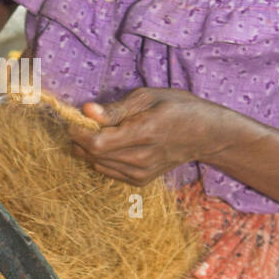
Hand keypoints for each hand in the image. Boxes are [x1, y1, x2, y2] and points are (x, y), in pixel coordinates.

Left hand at [67, 87, 255, 184]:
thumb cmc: (177, 108)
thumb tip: (86, 111)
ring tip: (100, 130)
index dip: (78, 132)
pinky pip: (107, 170)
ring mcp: (140, 173)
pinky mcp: (139, 181)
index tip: (75, 118)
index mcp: (144, 133)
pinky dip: (101, 157)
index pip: (96, 143)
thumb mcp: (147, 97)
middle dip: (80, 138)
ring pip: (97, 164)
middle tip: (84, 121)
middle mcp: (141, 159)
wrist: (204, 135)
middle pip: (93, 155)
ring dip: (89, 148)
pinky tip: (113, 143)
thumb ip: (115, 108)